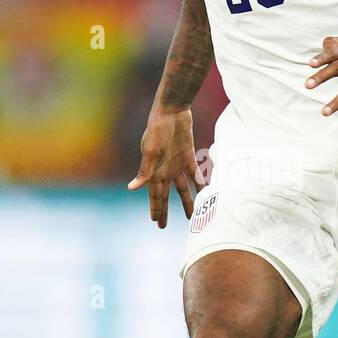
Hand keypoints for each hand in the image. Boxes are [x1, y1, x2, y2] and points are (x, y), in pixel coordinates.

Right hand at [127, 106, 204, 227]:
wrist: (171, 111)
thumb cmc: (157, 130)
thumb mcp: (150, 152)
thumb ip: (144, 172)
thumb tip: (131, 188)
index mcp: (154, 171)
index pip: (154, 194)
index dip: (155, 208)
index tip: (155, 222)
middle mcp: (165, 170)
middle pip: (166, 195)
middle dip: (165, 210)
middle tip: (165, 226)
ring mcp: (177, 164)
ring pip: (183, 188)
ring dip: (187, 201)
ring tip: (192, 215)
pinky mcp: (188, 156)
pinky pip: (195, 173)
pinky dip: (200, 183)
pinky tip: (206, 193)